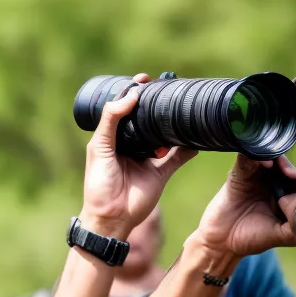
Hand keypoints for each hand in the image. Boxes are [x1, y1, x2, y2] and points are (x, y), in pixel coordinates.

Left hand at [80, 73, 195, 238]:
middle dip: (156, 106)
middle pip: (147, 120)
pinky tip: (196, 138)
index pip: (125, 110)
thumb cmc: (98, 184)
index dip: (133, 94)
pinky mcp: (161, 173)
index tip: (144, 79)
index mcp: (113, 138)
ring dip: (173, 124)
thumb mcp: (99, 148)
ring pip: (165, 137)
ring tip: (182, 108)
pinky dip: (189, 149)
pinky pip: (178, 158)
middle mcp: (132, 146)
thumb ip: (111, 120)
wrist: (110, 217)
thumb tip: (131, 96)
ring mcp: (148, 159)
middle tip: (167, 88)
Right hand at [194, 153, 295, 257]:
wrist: (221, 244)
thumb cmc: (251, 239)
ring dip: (279, 161)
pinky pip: (249, 158)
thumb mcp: (282, 235)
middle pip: (287, 169)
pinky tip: (265, 163)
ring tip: (282, 169)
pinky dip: (257, 156)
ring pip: (272, 160)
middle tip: (293, 176)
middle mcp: (271, 185)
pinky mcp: (239, 173)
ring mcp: (255, 177)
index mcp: (284, 198)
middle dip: (293, 171)